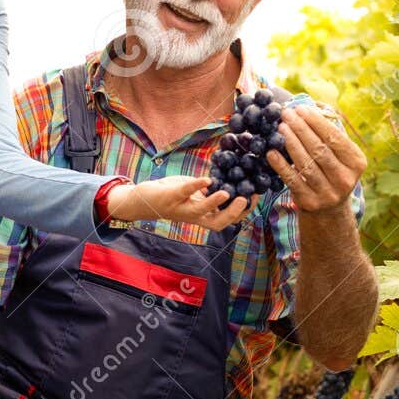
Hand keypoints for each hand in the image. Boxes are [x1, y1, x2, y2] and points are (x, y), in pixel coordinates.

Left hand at [106, 175, 248, 229]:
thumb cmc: (172, 195)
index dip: (242, 213)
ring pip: (200, 212)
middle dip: (233, 214)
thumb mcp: (194, 194)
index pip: (227, 220)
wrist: (143, 200)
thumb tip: (229, 176)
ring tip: (227, 193)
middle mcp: (193, 216)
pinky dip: (195, 186)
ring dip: (214, 203)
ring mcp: (181, 208)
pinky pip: (184, 192)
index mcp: (202, 216)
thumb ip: (209, 191)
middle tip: (244, 200)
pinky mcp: (170, 197)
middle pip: (218, 223)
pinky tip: (206, 179)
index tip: (255, 197)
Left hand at [267, 104, 366, 212]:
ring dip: (290, 143)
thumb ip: (329, 137)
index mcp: (357, 163)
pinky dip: (281, 165)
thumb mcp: (340, 157)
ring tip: (280, 128)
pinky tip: (271, 152)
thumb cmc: (331, 173)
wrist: (328, 210)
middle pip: (319, 149)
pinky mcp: (310, 203)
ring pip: (306, 164)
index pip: (335, 138)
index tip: (300, 108)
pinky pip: (292, 180)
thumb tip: (306, 109)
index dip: (316, 122)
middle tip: (286, 114)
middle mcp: (345, 179)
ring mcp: (328, 193)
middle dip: (300, 128)